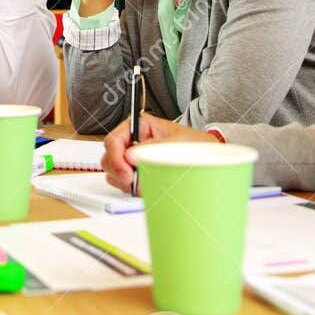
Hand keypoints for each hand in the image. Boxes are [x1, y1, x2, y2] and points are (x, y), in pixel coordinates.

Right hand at [102, 113, 216, 191]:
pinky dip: (131, 187)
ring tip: (145, 182)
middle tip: (134, 182)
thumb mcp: (176, 142)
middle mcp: (131, 141)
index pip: (112, 141)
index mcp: (139, 126)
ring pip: (113, 172)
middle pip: (108, 158)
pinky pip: (121, 182)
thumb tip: (130, 156)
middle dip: (120, 173)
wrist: (205, 156)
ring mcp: (131, 157)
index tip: (127, 173)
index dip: (116, 159)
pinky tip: (145, 185)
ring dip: (126, 181)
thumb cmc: (193, 144)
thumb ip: (152, 148)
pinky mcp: (134, 171)